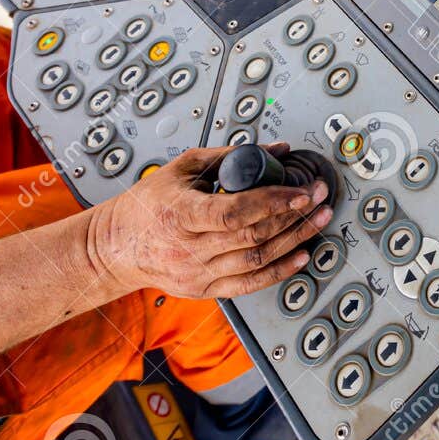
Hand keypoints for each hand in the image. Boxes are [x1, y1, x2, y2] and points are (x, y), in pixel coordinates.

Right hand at [85, 144, 330, 299]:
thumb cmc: (148, 204)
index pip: (235, 213)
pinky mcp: (205, 290)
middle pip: (253, 236)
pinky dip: (281, 270)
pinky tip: (302, 254)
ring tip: (319, 220)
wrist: (119, 245)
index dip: (273, 202)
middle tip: (319, 196)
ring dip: (295, 239)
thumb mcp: (184, 168)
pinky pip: (250, 284)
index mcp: (179, 215)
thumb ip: (231, 156)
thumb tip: (276, 149)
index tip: (301, 191)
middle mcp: (188, 249)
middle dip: (294, 215)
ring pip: (257, 260)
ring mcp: (197, 274)